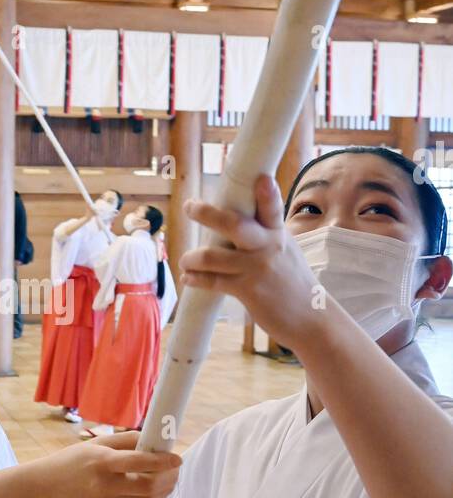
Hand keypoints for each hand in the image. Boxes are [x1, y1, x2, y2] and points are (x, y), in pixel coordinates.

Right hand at [45, 432, 180, 497]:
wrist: (48, 488)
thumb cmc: (73, 461)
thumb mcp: (96, 444)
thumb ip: (126, 441)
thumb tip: (154, 441)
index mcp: (102, 462)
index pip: (140, 462)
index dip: (163, 461)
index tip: (177, 457)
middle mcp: (105, 485)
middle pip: (149, 485)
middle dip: (169, 477)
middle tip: (176, 468)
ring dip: (165, 491)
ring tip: (170, 479)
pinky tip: (157, 492)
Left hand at [180, 175, 322, 349]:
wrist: (311, 319)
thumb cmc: (294, 282)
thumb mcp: (286, 251)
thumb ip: (266, 234)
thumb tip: (236, 220)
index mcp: (279, 234)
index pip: (272, 209)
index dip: (267, 193)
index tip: (261, 178)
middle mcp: (269, 248)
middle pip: (234, 224)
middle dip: (207, 214)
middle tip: (189, 207)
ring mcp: (257, 269)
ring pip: (212, 256)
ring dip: (192, 258)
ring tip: (185, 261)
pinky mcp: (248, 291)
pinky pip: (213, 281)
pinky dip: (196, 279)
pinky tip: (189, 278)